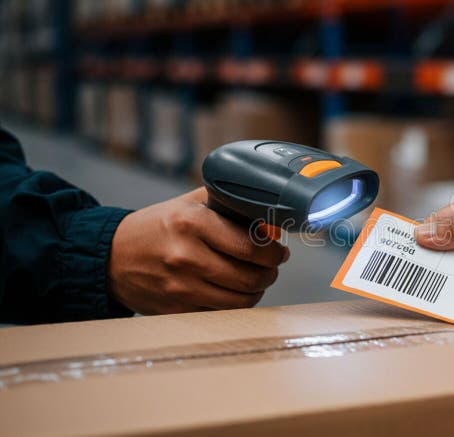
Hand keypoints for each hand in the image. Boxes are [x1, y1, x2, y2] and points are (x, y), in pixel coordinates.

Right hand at [108, 188, 288, 313]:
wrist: (111, 256)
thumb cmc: (158, 227)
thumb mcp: (189, 204)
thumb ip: (229, 206)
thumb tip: (270, 221)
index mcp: (192, 223)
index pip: (252, 247)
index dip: (274, 253)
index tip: (278, 252)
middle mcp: (186, 256)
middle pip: (251, 278)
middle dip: (269, 274)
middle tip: (270, 267)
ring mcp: (180, 287)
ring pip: (241, 301)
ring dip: (255, 291)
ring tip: (254, 280)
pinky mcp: (176, 310)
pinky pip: (221, 314)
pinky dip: (232, 304)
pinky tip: (230, 291)